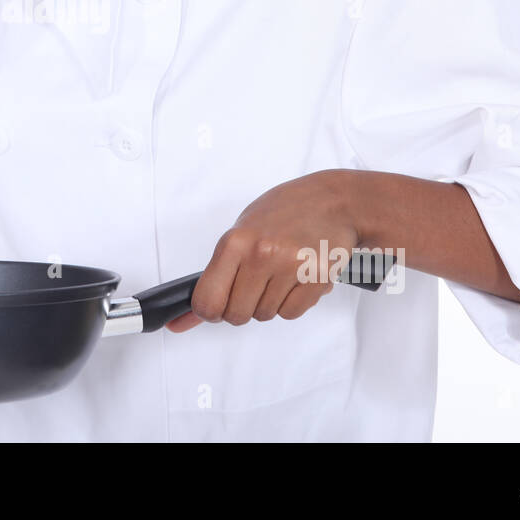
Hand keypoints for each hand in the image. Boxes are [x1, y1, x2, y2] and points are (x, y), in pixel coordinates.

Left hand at [166, 169, 359, 331]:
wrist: (334, 201)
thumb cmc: (284, 212)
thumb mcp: (243, 230)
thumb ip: (218, 272)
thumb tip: (185, 318)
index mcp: (235, 241)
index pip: (207, 301)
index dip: (209, 311)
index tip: (215, 306)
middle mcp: (261, 255)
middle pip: (236, 315)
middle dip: (242, 307)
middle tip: (253, 284)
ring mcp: (291, 268)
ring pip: (265, 315)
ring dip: (269, 302)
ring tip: (280, 273)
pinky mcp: (317, 279)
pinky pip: (291, 313)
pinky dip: (291, 303)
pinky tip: (297, 278)